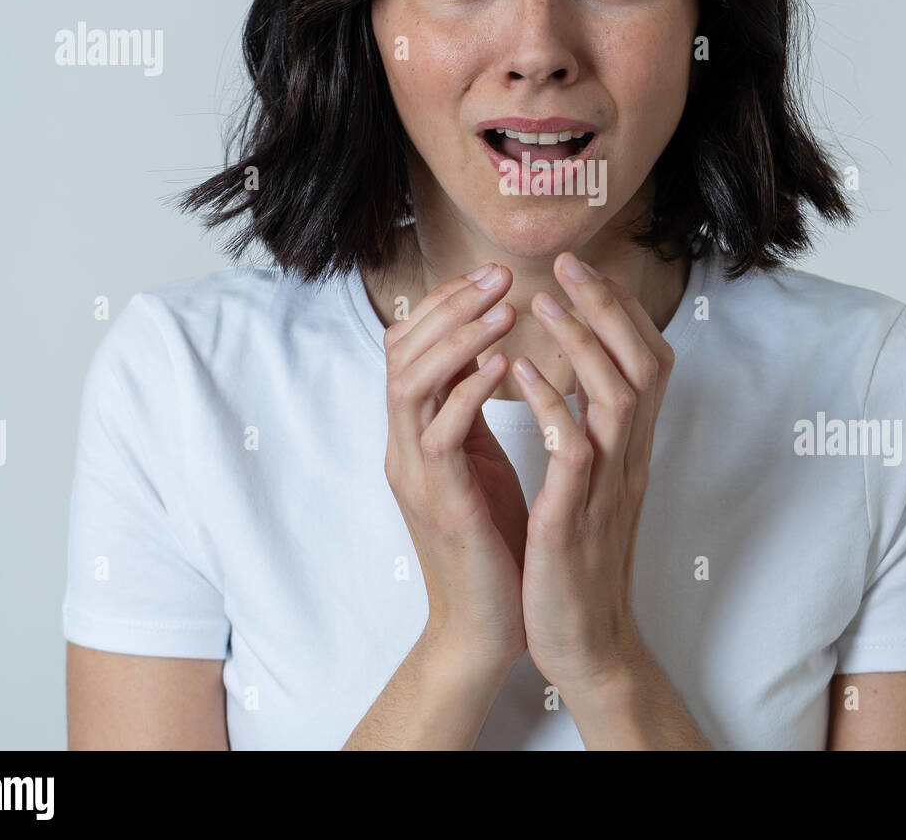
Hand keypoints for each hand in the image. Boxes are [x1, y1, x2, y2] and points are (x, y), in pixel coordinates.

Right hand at [381, 263, 528, 676]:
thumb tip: (488, 354)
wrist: (485, 629)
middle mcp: (404, 447)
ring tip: (504, 309)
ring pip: (410, 383)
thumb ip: (471, 413)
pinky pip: (439, 433)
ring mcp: (414, 474)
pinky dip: (468, 391)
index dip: (446, 305)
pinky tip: (504, 365)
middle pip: (401, 353)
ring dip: (457, 339)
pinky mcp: (439, 501)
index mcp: (416, 435)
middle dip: (450, 306)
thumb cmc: (492, 544)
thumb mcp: (479, 463)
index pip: (410, 348)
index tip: (493, 277)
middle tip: (499, 276)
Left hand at [509, 252, 676, 701]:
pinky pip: (573, 447)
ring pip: (617, 394)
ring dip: (583, 342)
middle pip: (642, 364)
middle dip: (609, 308)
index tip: (587, 273)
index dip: (622, 313)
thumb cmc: (575, 560)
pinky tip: (520, 370)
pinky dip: (550, 402)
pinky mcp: (575, 517)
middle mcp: (630, 460)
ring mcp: (607, 487)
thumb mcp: (592, 487)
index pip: (647, 363)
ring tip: (544, 303)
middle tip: (571, 265)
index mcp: (631, 451)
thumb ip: (592, 433)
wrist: (583, 643)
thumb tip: (576, 380)